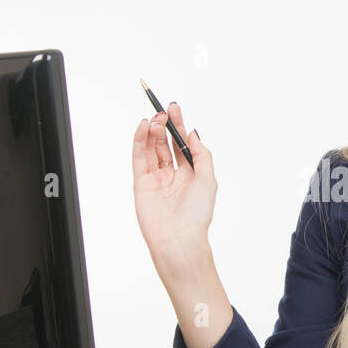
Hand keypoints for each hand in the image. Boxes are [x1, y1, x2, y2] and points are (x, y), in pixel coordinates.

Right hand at [132, 102, 215, 262]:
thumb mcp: (208, 179)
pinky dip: (139, 141)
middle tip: (164, 111)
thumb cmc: (197, 215)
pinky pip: (139, 157)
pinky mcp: (141, 183)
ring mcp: (156, 178)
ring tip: (155, 119)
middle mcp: (172, 174)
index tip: (175, 108)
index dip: (178, 125)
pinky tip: (143, 127)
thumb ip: (201, 154)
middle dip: (164, 125)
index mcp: (190, 173)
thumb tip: (192, 133)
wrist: (179, 239)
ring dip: (152, 131)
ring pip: (151, 148)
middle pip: (165, 143)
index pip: (181, 144)